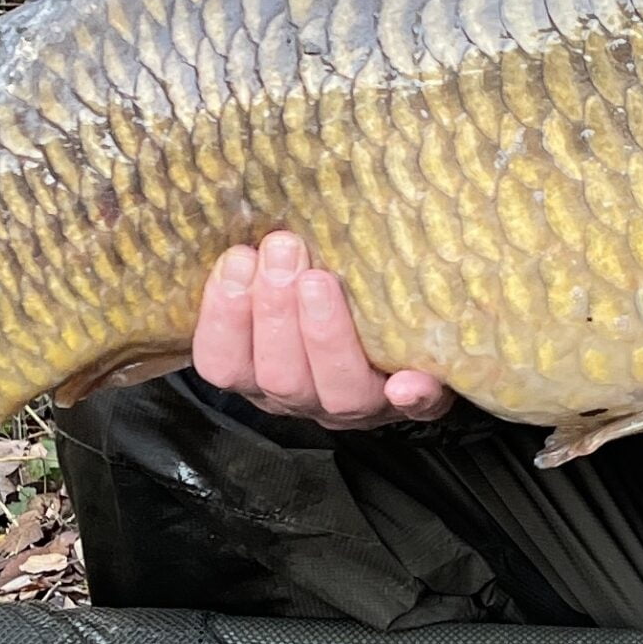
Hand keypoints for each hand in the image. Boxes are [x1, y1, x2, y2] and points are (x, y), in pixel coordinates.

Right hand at [191, 229, 454, 428]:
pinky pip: (419, 409)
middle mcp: (306, 397)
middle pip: (280, 378)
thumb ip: (262, 263)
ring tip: (319, 280)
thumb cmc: (327, 293)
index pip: (225, 364)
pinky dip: (413, 397)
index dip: (223, 318)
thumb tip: (247, 234)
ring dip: (325, 337)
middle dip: (275, 311)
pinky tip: (406, 383)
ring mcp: (361, 406)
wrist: (401, 340)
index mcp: (262, 371)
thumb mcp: (283, 281)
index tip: (238, 258)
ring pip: (337, 394)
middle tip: (282, 249)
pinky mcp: (419, 404)